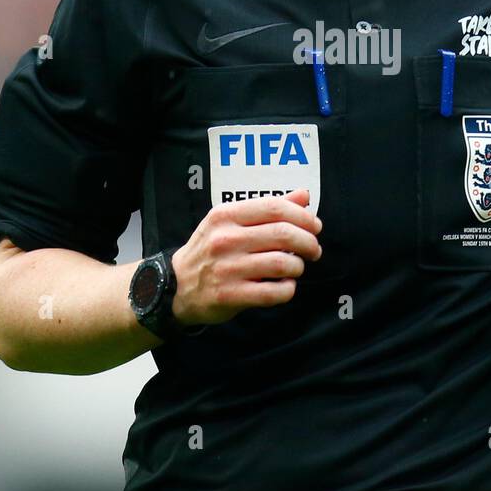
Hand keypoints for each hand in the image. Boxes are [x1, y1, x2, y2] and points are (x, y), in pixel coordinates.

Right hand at [170, 188, 321, 327]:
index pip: (275, 207)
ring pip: (282, 264)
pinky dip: (287, 289)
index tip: (315, 226)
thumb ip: (268, 208)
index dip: (303, 216)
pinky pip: (273, 293)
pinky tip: (286, 286)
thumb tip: (304, 195)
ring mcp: (227, 269)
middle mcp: (225, 239)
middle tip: (314, 250)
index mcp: (226, 215)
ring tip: (296, 268)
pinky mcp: (229, 296)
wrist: (176, 285)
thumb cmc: (210, 250)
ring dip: (298, 266)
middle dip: (308, 242)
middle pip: (284, 234)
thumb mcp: (231, 222)